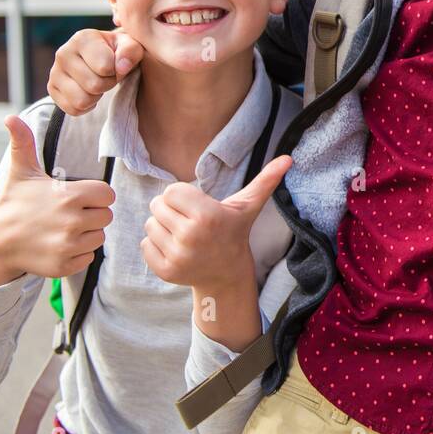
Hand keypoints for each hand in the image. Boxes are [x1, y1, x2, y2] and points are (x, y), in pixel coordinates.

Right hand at [0, 116, 115, 287]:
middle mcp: (72, 221)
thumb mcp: (21, 172)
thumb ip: (24, 143)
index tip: (76, 197)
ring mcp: (68, 245)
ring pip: (99, 237)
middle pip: (106, 216)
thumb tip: (10, 117)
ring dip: (85, 234)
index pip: (107, 195)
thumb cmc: (14, 203)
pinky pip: (88, 257)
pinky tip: (58, 245)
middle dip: (91, 215)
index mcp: (70, 196)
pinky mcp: (64, 265)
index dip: (94, 196)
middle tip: (67, 214)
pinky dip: (77, 254)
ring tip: (61, 229)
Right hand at [47, 28, 144, 115]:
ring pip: (82, 100)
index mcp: (83, 38)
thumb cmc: (118, 52)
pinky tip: (89, 92)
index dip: (117, 71)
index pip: (105, 67)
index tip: (116, 65)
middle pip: (94, 85)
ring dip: (97, 96)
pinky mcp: (52, 89)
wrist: (103, 59)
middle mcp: (63, 53)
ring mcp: (54, 72)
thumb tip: (121, 67)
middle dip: (108, 84)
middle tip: (108, 76)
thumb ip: (130, 52)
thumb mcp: (131, 47)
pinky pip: (73, 110)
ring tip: (98, 83)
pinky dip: (86, 106)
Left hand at [140, 155, 292, 293]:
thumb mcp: (248, 206)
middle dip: (170, 210)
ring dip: (162, 227)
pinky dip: (156, 246)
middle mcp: (191, 237)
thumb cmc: (234, 232)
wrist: (227, 275)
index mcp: (207, 216)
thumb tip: (288, 158)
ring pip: (149, 225)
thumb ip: (265, 180)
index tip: (196, 207)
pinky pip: (144, 245)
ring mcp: (177, 256)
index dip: (182, 196)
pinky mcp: (165, 271)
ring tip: (183, 235)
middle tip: (189, 221)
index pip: (170, 191)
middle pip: (156, 205)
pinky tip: (176, 249)